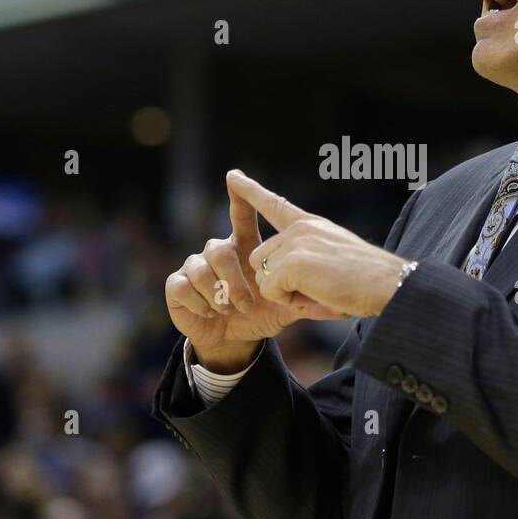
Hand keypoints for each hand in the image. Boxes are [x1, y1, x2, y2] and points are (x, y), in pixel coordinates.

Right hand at [165, 171, 345, 370]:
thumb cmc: (261, 314)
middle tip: (246, 303)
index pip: (241, 216)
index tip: (234, 176)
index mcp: (243, 247)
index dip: (240, 197)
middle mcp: (218, 251)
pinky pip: (183, 285)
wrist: (234, 342)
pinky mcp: (177, 285)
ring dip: (219, 294)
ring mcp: (195, 265)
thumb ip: (306, 297)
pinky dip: (200, 303)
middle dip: (234, 280)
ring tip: (229, 310)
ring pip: (202, 268)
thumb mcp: (285, 305)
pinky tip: (210, 313)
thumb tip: (340, 302)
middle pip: (220, 249)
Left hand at [227, 170, 407, 318]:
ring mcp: (295, 242)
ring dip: (285, 292)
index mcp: (311, 225)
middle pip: (260, 259)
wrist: (388, 285)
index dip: (251, 191)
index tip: (233, 175)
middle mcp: (300, 229)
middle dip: (278, 281)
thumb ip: (308, 261)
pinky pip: (271, 290)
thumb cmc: (367, 281)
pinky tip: (316, 295)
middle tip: (314, 288)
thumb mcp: (334, 261)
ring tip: (319, 291)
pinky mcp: (292, 262)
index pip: (274, 204)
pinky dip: (290, 302)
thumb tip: (279, 279)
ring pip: (263, 276)